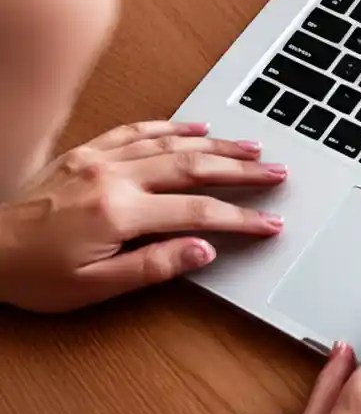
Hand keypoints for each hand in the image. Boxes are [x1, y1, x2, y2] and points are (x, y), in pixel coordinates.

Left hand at [0, 121, 287, 312]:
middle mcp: (114, 177)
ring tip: (252, 147)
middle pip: (194, 168)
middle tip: (277, 171)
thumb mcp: (95, 287)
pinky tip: (195, 127)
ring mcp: (99, 159)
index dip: (242, 217)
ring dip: (216, 144)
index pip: (199, 213)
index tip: (271, 223)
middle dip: (241, 170)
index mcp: (119, 212)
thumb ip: (154, 266)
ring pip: (171, 144)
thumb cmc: (32, 275)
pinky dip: (170, 126)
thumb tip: (204, 249)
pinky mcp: (85, 152)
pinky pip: (136, 131)